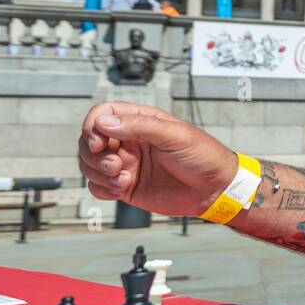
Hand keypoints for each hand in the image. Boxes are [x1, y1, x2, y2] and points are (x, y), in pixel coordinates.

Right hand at [78, 102, 236, 216]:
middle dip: (93, 154)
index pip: (102, 115)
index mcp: (140, 121)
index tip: (99, 141)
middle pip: (89, 141)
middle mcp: (129, 141)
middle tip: (115, 164)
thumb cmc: (202, 156)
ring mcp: (126, 164)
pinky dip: (101, 189)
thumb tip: (104, 122)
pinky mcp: (126, 186)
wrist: (214, 189)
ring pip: (90, 164)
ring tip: (122, 179)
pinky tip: (121, 189)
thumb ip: (139, 126)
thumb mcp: (174, 135)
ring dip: (97, 172)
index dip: (92, 126)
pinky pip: (98, 187)